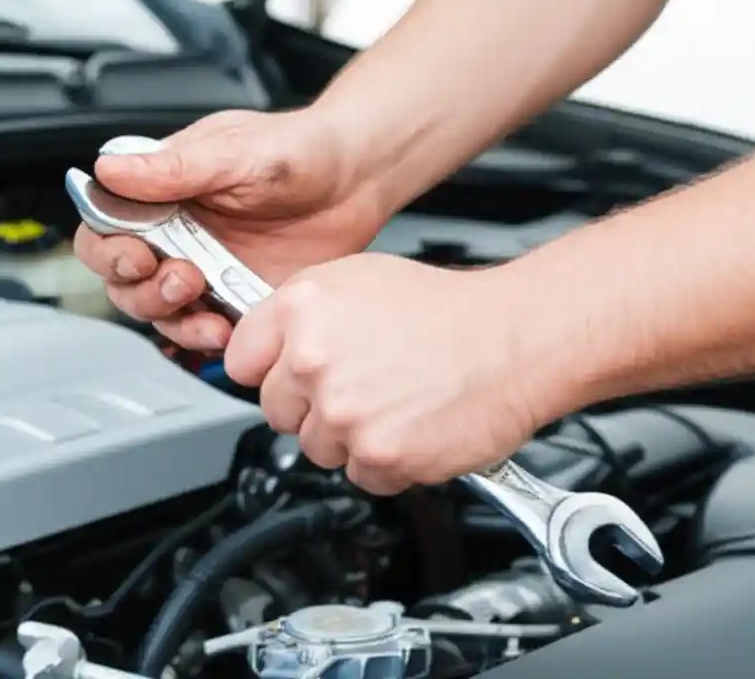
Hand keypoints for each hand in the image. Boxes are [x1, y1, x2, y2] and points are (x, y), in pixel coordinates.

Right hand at [73, 108, 394, 350]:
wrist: (359, 177)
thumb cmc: (298, 149)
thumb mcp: (235, 151)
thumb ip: (173, 167)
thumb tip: (109, 170)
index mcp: (160, 190)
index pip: (103, 226)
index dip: (109, 250)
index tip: (137, 256)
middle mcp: (175, 233)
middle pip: (121, 280)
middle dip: (141, 291)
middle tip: (181, 278)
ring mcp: (203, 269)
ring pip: (157, 312)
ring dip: (171, 320)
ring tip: (204, 310)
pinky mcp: (234, 298)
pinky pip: (202, 330)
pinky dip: (206, 338)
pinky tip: (225, 329)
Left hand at [223, 253, 550, 495]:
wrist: (516, 340)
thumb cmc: (447, 310)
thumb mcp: (356, 279)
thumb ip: (300, 315)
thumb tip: (266, 344)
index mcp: (302, 308)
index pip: (239, 361)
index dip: (267, 369)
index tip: (285, 373)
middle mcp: (313, 359)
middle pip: (275, 410)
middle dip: (311, 405)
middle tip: (359, 384)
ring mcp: (343, 411)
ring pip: (316, 447)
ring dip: (349, 436)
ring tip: (391, 401)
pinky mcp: (377, 454)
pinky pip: (360, 476)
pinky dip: (385, 462)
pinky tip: (410, 425)